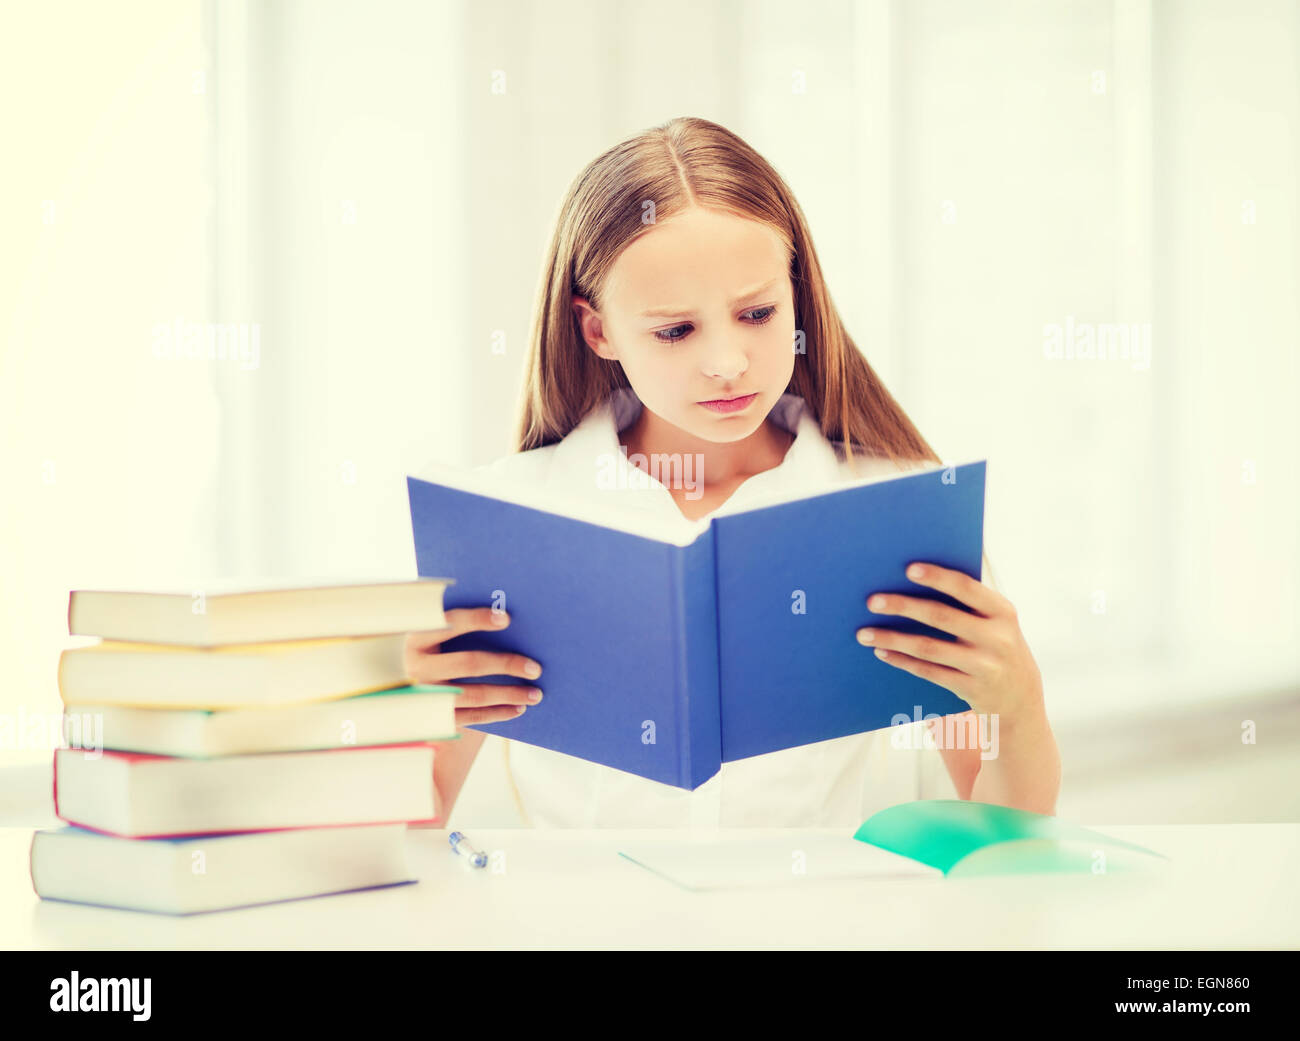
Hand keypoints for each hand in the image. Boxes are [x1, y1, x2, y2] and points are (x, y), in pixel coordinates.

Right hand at [404, 607, 543, 729]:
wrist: (395, 690)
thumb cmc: (426, 654)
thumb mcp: (427, 636)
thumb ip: (454, 626)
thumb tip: (505, 619)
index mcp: (415, 638)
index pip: (449, 623)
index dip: (477, 619)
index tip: (507, 619)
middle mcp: (416, 668)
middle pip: (469, 663)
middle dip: (506, 664)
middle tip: (535, 668)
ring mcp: (425, 696)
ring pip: (474, 694)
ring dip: (509, 694)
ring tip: (536, 693)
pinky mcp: (433, 719)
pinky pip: (472, 716)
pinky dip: (498, 712)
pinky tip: (518, 707)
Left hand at [855, 562, 1042, 721]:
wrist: (1020, 696)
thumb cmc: (995, 644)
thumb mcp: (994, 621)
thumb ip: (967, 603)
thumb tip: (912, 578)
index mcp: (1002, 611)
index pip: (967, 588)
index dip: (938, 577)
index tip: (908, 569)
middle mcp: (997, 637)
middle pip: (941, 617)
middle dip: (904, 607)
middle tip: (872, 601)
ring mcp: (985, 665)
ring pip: (929, 648)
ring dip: (893, 638)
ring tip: (864, 633)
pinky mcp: (971, 688)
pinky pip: (929, 671)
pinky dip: (902, 660)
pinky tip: (882, 651)